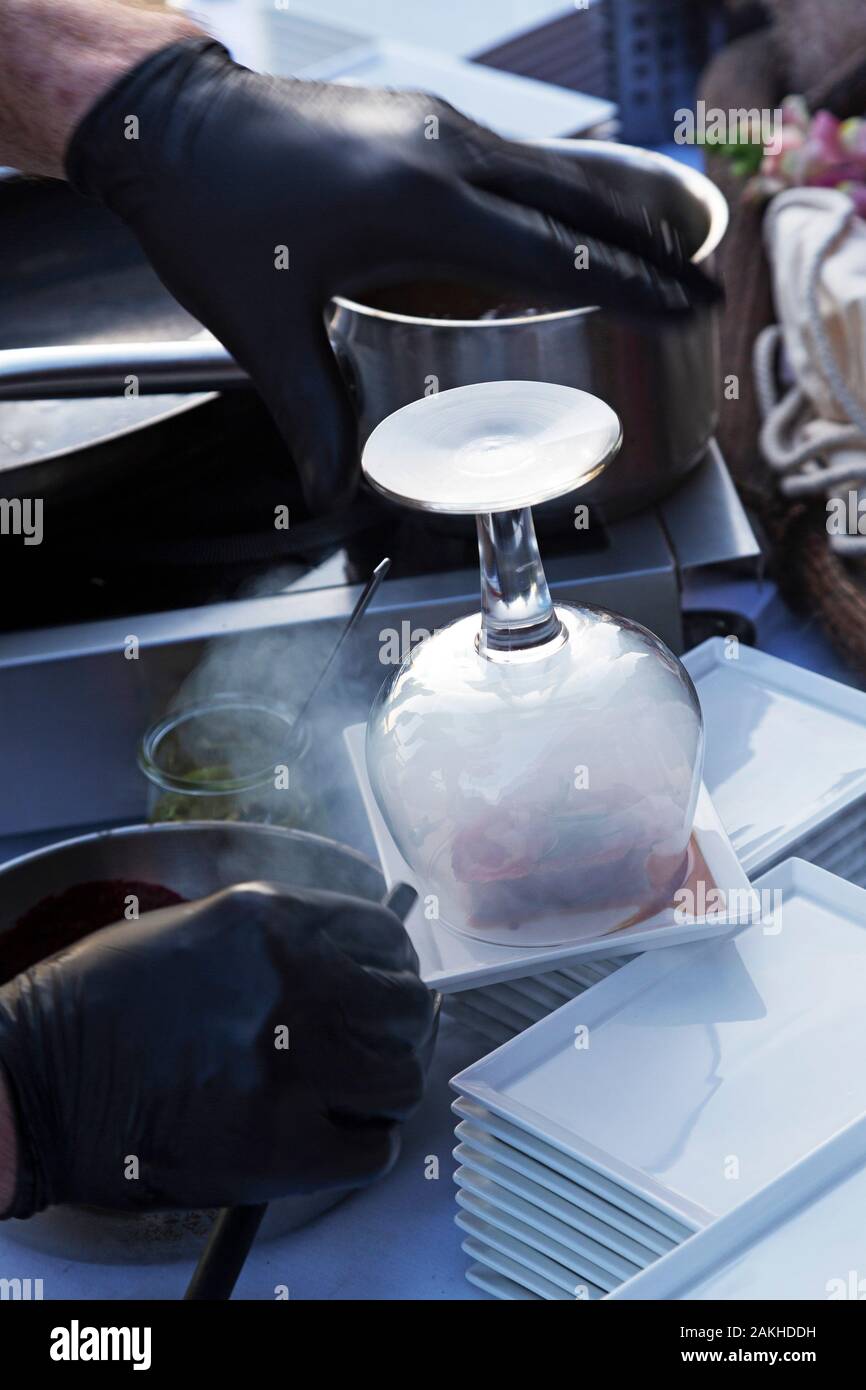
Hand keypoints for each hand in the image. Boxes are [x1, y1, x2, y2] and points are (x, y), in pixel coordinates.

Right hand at [0, 882, 435, 1217]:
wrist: (36, 1079)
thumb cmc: (102, 1005)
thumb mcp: (197, 933)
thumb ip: (278, 944)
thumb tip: (346, 970)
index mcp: (274, 921)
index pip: (388, 941)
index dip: (395, 971)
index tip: (384, 990)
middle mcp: (296, 981)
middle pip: (408, 1009)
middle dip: (399, 1033)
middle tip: (372, 1052)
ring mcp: (292, 1064)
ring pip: (400, 1078)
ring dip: (381, 1092)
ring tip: (344, 1098)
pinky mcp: (279, 1145)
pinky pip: (372, 1149)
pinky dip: (360, 1147)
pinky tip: (326, 1140)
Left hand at [65, 39, 719, 511]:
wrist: (166, 120)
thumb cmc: (210, 216)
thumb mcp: (260, 329)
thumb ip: (308, 411)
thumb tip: (331, 492)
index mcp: (419, 203)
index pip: (554, 253)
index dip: (628, 287)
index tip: (685, 309)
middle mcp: (445, 152)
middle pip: (581, 199)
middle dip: (653, 246)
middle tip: (706, 283)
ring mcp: (438, 126)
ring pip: (558, 168)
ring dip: (619, 209)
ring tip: (670, 248)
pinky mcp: (423, 120)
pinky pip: (520, 157)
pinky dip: (566, 193)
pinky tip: (578, 221)